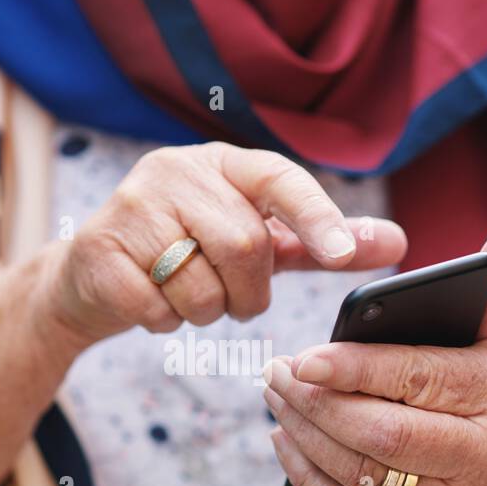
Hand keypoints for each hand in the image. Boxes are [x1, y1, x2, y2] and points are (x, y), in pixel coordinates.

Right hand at [40, 141, 407, 347]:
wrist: (89, 278)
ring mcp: (130, 208)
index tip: (346, 254)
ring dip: (205, 312)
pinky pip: (156, 308)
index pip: (280, 179)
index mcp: (222, 163)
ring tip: (187, 297)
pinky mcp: (97, 251)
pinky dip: (164, 322)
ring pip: (200, 285)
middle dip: (249, 292)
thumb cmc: (187, 254)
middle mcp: (174, 171)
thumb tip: (398, 241)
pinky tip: (152, 305)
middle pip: (245, 245)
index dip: (317, 216)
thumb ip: (319, 240)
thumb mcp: (255, 241)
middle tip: (233, 298)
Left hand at [264, 223, 486, 485]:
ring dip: (303, 435)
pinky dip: (308, 478)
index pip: (417, 381)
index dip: (355, 370)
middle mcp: (477, 457)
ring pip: (359, 474)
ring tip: (272, 395)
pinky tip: (284, 440)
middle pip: (381, 437)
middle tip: (274, 372)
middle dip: (318, 405)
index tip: (304, 356)